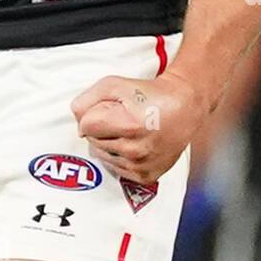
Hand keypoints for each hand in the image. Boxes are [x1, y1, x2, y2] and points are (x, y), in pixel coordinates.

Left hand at [71, 70, 205, 182]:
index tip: (110, 108)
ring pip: (102, 155)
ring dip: (108, 142)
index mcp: (130, 124)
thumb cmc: (148, 94)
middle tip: (121, 117)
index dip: (93, 113)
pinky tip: (133, 143)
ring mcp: (141, 166)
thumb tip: (77, 120)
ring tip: (128, 129)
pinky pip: (115, 168)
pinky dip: (119, 155)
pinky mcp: (146, 176)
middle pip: (92, 140)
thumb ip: (87, 99)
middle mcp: (136, 149)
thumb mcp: (114, 84)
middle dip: (101, 127)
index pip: (85, 125)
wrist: (183, 107)